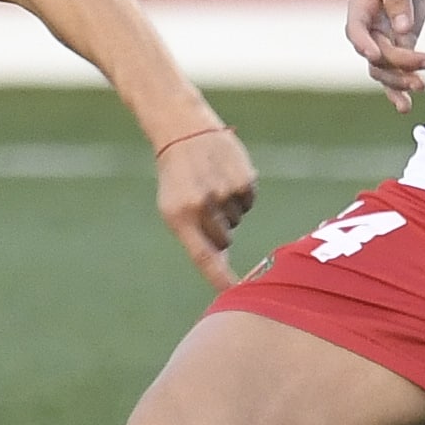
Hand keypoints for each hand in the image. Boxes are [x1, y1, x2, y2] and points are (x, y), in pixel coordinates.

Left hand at [155, 125, 258, 291]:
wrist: (184, 131)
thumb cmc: (178, 178)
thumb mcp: (175, 208)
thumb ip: (197, 238)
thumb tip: (222, 264)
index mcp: (180, 217)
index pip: (204, 257)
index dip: (220, 278)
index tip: (234, 293)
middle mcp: (203, 207)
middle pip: (225, 240)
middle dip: (219, 229)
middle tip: (205, 203)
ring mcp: (225, 193)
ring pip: (237, 219)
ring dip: (229, 208)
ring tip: (212, 184)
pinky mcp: (244, 180)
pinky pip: (249, 201)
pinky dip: (241, 193)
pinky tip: (225, 175)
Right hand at [346, 0, 424, 111]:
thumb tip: (403, 29)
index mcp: (360, 7)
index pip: (356, 31)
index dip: (364, 44)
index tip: (376, 54)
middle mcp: (368, 27)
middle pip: (376, 56)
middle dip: (396, 67)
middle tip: (419, 76)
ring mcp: (383, 37)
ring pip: (384, 69)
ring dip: (400, 81)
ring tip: (421, 86)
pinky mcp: (400, 43)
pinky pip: (397, 70)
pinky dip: (401, 87)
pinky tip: (406, 106)